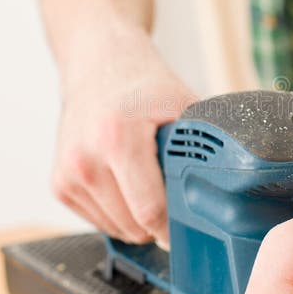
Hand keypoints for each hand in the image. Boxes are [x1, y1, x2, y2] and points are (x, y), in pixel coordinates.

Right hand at [52, 31, 197, 244]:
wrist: (98, 63)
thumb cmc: (143, 84)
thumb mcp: (182, 106)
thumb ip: (207, 145)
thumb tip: (233, 181)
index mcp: (117, 139)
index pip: (150, 211)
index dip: (176, 226)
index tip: (191, 226)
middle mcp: (85, 160)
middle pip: (133, 226)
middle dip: (160, 222)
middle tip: (173, 194)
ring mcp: (68, 175)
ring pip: (116, 230)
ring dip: (137, 219)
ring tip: (145, 181)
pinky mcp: (59, 185)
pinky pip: (98, 222)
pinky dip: (117, 213)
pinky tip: (124, 182)